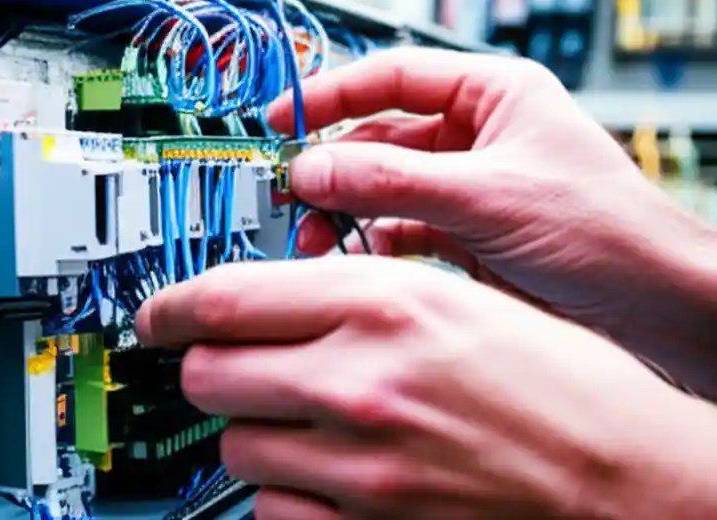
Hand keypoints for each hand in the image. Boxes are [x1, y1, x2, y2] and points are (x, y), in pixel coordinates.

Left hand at [136, 257, 716, 519]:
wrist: (633, 484)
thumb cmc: (566, 389)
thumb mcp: (461, 298)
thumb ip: (356, 291)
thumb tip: (270, 294)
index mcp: (385, 304)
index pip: (224, 296)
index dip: (169, 303)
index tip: (156, 312)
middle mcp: (362, 382)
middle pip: (206, 371)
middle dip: (207, 366)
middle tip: (231, 364)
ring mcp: (361, 466)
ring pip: (233, 445)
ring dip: (252, 430)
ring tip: (301, 422)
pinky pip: (271, 513)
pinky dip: (284, 496)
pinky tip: (324, 477)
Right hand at [267, 48, 716, 395]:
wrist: (660, 314)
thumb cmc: (609, 234)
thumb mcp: (485, 196)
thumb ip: (390, 180)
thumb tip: (310, 167)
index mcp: (493, 95)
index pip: (393, 75)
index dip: (331, 92)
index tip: (281, 116)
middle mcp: (478, 137)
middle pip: (378, 137)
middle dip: (332, 165)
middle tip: (288, 190)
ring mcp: (470, 190)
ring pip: (383, 188)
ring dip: (345, 211)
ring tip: (313, 236)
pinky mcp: (467, 239)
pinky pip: (399, 232)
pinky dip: (369, 246)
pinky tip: (350, 262)